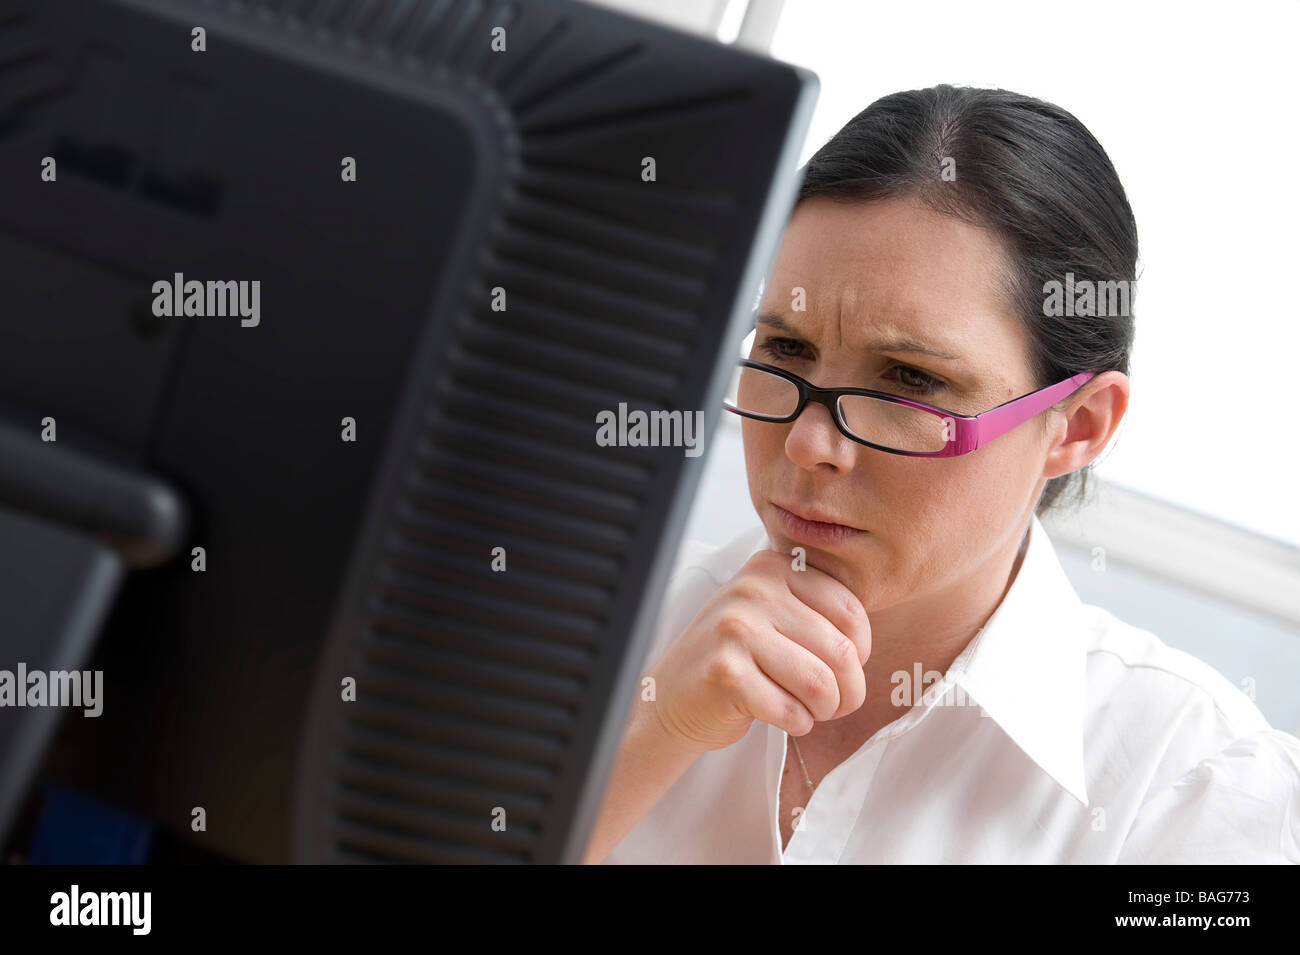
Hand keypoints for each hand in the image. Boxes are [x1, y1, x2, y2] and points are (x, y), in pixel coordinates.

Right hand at [642, 549, 871, 752]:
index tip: (841, 669)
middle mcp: (752, 590)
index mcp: (771, 568)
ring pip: (821, 684)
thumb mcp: (773, 615)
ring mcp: (734, 630)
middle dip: (848, 691)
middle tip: (832, 703)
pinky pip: (791, 711)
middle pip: (840, 652)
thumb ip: (817, 610)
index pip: (851, 612)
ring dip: (823, 710)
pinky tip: (778, 716)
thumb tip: (864, 645)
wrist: (671, 697)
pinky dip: (796, 724)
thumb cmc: (737, 660)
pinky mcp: (724, 674)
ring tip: (808, 710)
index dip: (860, 652)